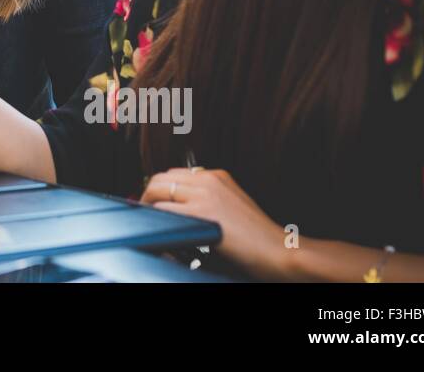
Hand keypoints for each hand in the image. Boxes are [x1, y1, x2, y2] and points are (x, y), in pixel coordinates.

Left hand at [141, 167, 287, 278]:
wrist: (279, 249)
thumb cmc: (258, 236)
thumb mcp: (232, 205)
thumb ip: (208, 198)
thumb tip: (182, 205)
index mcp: (216, 175)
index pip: (174, 174)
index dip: (160, 188)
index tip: (154, 201)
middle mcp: (208, 179)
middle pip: (161, 178)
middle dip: (148, 194)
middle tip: (144, 211)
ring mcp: (204, 194)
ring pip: (158, 190)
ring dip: (148, 204)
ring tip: (147, 220)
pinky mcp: (201, 213)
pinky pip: (165, 210)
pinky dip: (155, 218)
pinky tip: (157, 228)